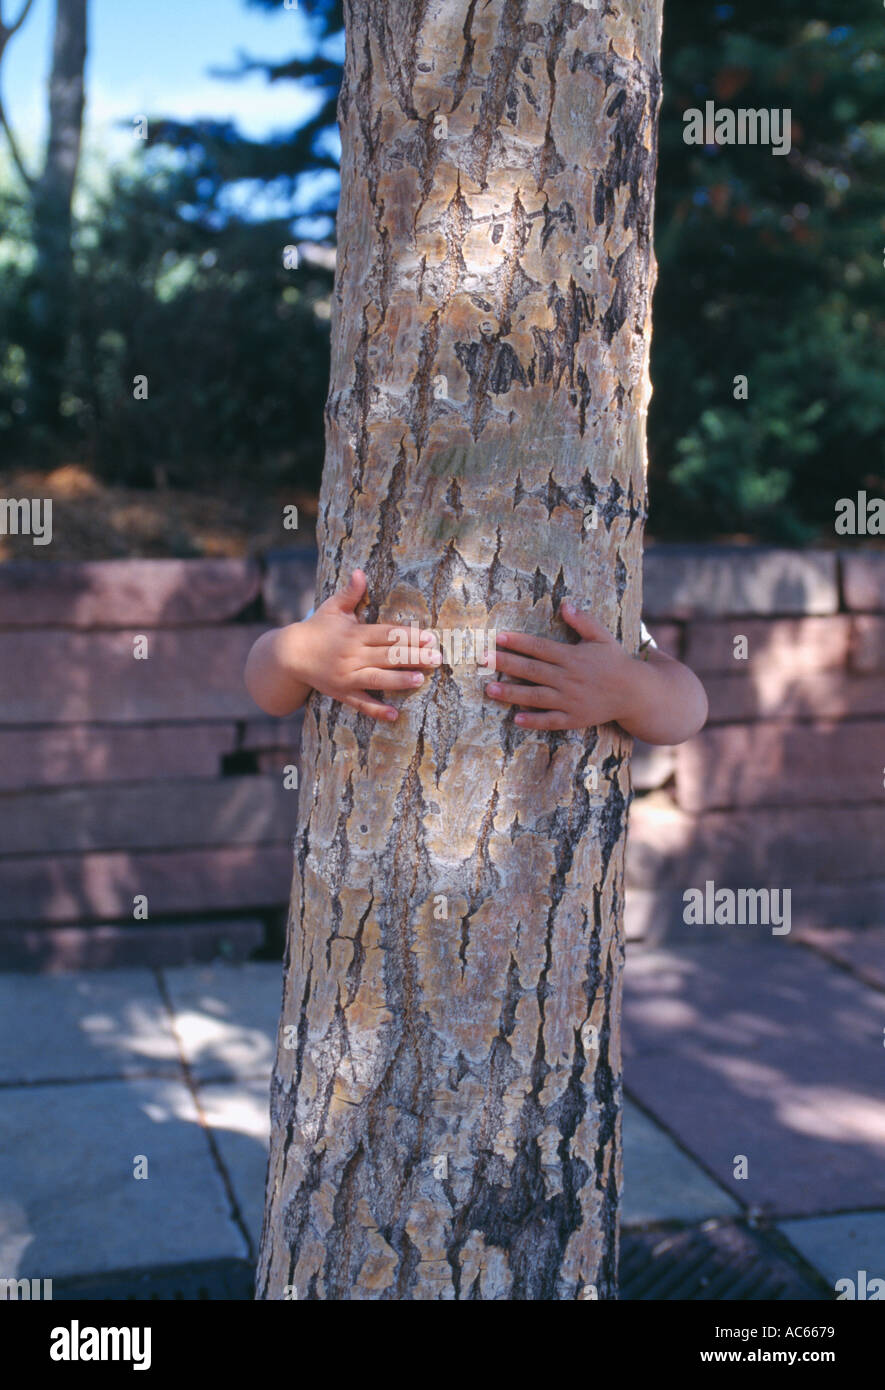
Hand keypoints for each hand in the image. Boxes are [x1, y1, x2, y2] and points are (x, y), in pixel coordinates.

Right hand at [286, 569, 439, 720]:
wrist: (289, 655)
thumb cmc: (316, 628)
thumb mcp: (332, 608)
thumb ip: (350, 592)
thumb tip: (360, 572)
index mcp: (354, 635)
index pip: (387, 634)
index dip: (409, 636)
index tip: (430, 637)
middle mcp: (352, 656)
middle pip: (387, 656)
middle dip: (413, 657)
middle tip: (437, 658)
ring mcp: (346, 677)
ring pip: (377, 679)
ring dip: (399, 680)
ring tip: (420, 680)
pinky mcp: (342, 693)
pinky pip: (361, 703)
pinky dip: (376, 710)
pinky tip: (394, 715)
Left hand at [483, 601, 636, 730]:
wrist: (635, 693)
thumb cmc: (615, 662)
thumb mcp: (602, 637)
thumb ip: (583, 621)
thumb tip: (564, 604)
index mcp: (572, 657)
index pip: (539, 648)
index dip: (517, 642)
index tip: (497, 637)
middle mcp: (568, 678)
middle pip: (531, 670)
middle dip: (505, 663)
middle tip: (482, 659)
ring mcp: (570, 700)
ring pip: (535, 696)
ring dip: (511, 693)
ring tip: (488, 688)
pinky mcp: (574, 718)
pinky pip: (550, 721)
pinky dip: (534, 721)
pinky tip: (515, 719)